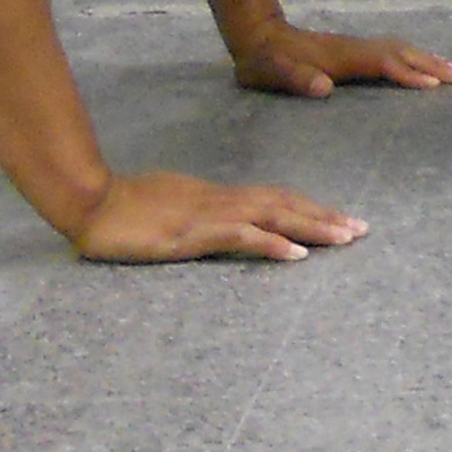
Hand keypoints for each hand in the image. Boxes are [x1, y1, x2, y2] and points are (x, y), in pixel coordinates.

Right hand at [67, 167, 368, 263]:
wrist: (89, 200)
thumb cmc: (122, 208)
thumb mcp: (168, 211)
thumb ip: (195, 216)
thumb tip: (216, 225)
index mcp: (215, 196)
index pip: (272, 197)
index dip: (307, 206)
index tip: (339, 218)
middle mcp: (220, 200)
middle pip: (283, 202)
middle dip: (324, 215)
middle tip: (362, 228)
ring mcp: (209, 214)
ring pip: (273, 214)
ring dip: (312, 226)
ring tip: (346, 238)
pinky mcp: (193, 233)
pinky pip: (241, 236)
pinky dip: (273, 243)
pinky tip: (297, 255)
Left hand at [232, 21, 451, 97]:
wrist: (256, 33)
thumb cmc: (264, 62)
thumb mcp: (270, 73)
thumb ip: (295, 79)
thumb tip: (324, 89)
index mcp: (339, 57)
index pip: (381, 64)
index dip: (406, 74)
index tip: (434, 85)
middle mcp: (353, 48)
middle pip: (399, 52)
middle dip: (432, 64)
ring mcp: (354, 47)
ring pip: (399, 49)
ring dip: (427, 59)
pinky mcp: (353, 51)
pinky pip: (392, 52)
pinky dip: (414, 57)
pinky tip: (423, 66)